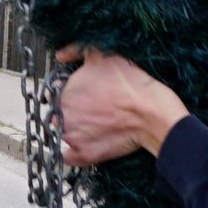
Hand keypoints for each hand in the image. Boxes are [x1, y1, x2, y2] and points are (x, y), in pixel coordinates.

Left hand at [53, 45, 188, 165]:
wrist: (151, 113)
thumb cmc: (130, 84)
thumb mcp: (104, 55)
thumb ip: (77, 51)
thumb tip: (61, 55)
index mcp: (63, 93)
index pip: (56, 94)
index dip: (70, 94)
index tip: (84, 96)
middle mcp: (61, 116)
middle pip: (59, 114)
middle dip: (72, 111)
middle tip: (93, 109)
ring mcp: (71, 138)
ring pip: (63, 133)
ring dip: (74, 130)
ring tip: (98, 124)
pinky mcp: (83, 155)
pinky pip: (68, 156)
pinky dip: (73, 151)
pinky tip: (89, 142)